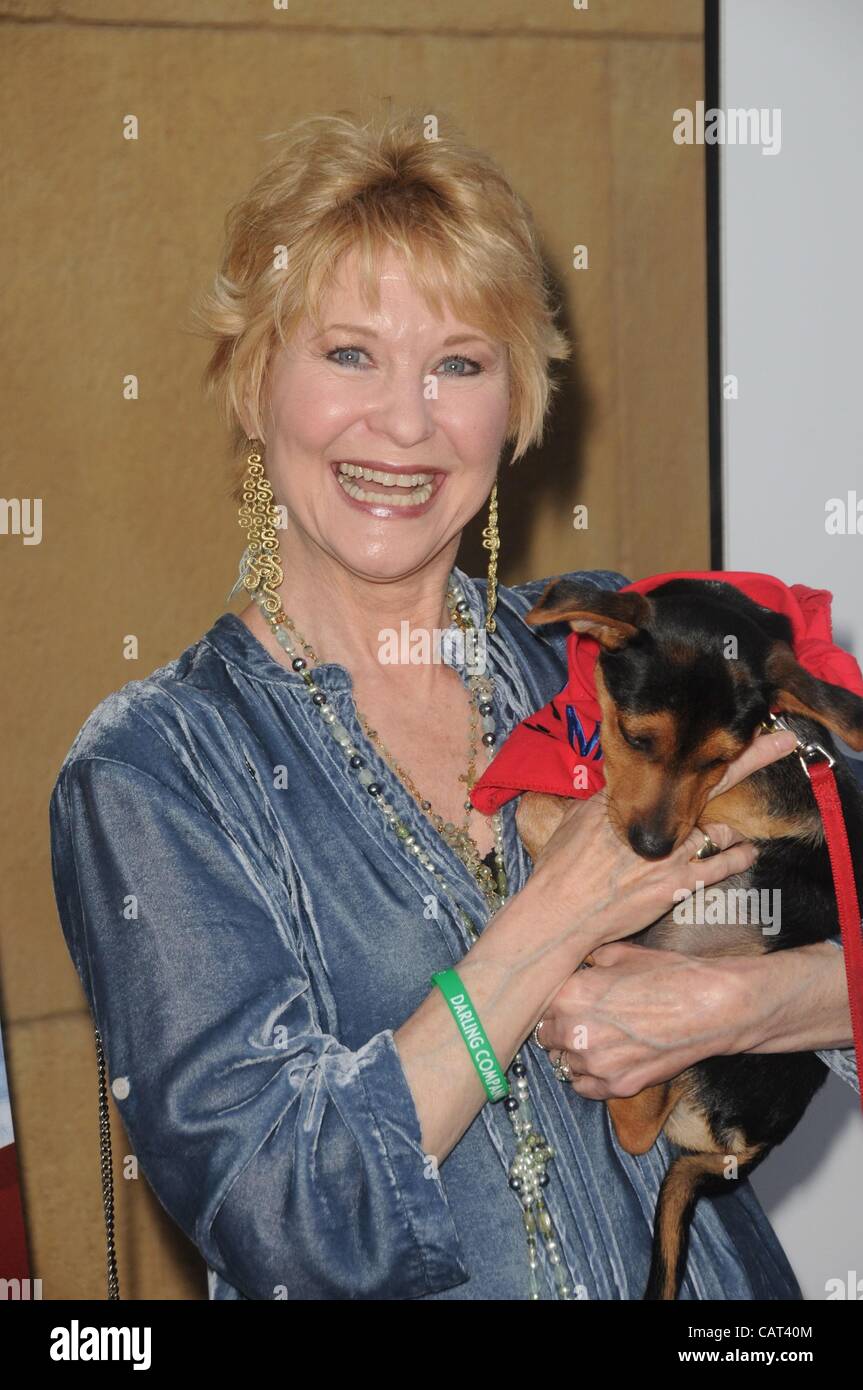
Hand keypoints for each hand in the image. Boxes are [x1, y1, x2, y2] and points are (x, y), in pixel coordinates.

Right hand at [525, 726, 798, 956]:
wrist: (561, 909)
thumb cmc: (561, 866)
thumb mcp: (576, 819)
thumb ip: (605, 802)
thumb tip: (616, 785)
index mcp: (626, 798)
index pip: (671, 763)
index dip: (705, 747)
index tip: (732, 728)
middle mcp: (653, 819)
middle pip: (709, 784)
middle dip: (749, 758)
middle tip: (782, 741)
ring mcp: (670, 852)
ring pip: (717, 827)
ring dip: (731, 825)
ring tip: (746, 822)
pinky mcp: (678, 883)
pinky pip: (720, 866)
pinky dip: (737, 857)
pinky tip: (748, 853)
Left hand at [535, 940, 752, 1098]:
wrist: (710, 1007)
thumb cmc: (667, 974)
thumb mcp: (619, 954)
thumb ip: (585, 964)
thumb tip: (574, 968)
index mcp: (569, 995)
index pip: (538, 1007)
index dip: (552, 1003)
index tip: (562, 1001)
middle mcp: (574, 1032)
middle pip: (547, 1037)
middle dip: (560, 1028)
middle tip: (581, 1020)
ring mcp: (595, 1064)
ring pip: (564, 1063)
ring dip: (575, 1053)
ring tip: (599, 1040)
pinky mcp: (617, 1087)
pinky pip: (584, 1088)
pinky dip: (590, 1077)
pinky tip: (606, 1061)